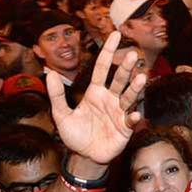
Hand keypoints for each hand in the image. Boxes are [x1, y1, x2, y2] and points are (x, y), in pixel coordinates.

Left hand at [47, 32, 145, 165]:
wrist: (84, 157)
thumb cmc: (74, 135)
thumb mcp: (61, 115)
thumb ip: (56, 95)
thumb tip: (49, 73)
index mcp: (95, 92)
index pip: (103, 68)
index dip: (108, 51)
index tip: (115, 34)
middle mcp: (110, 99)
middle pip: (119, 79)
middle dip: (125, 67)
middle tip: (131, 54)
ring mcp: (119, 112)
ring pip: (128, 96)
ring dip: (135, 87)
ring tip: (141, 77)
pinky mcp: (124, 128)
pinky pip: (130, 120)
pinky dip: (132, 117)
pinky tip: (132, 115)